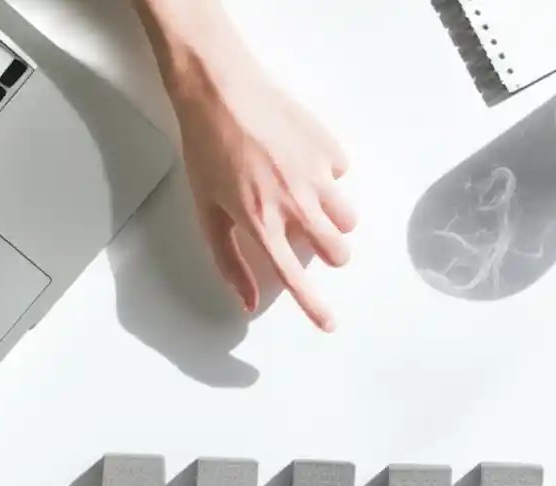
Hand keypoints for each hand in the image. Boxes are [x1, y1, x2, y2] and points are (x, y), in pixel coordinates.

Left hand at [170, 56, 355, 330]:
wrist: (220, 90)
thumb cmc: (207, 149)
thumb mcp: (207, 210)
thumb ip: (229, 260)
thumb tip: (246, 302)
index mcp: (261, 223)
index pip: (294, 278)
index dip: (314, 307)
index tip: (330, 325)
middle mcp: (294, 204)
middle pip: (338, 251)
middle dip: (330, 254)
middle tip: (308, 235)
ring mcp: (315, 175)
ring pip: (348, 219)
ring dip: (333, 219)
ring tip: (305, 196)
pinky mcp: (327, 149)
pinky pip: (341, 176)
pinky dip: (327, 176)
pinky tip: (299, 160)